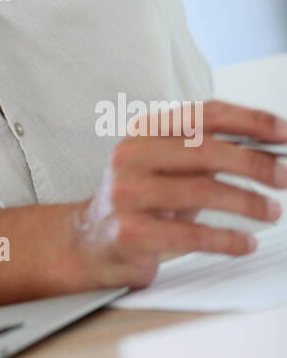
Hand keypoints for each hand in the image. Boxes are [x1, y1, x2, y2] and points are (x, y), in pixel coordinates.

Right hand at [71, 100, 286, 288]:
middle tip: (285, 178)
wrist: (90, 242)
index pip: (204, 115)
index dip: (249, 121)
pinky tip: (246, 242)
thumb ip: (208, 154)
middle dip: (254, 163)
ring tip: (273, 211)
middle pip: (205, 150)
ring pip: (201, 190)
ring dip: (247, 202)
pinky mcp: (130, 232)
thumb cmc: (141, 202)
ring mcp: (127, 193)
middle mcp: (132, 156)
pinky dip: (227, 239)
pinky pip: (190, 234)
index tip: (284, 133)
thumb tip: (269, 152)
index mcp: (145, 132)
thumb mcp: (170, 169)